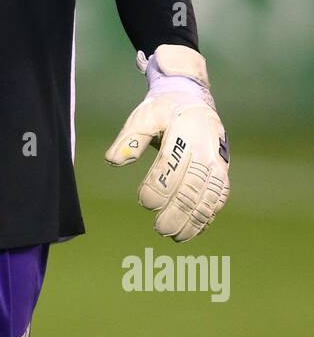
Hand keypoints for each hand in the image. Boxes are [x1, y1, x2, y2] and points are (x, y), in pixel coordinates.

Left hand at [105, 44, 228, 241]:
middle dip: (177, 211)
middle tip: (160, 229)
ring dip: (195, 220)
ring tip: (176, 237)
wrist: (193, 100)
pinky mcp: (222, 172)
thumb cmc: (164, 110)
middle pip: (193, 187)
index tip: (144, 202)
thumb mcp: (144, 116)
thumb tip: (114, 161)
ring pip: (210, 197)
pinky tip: (193, 231)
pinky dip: (207, 216)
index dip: (158, 188)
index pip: (172, 166)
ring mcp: (218, 162)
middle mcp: (206, 149)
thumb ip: (129, 139)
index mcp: (186, 132)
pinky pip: (218, 198)